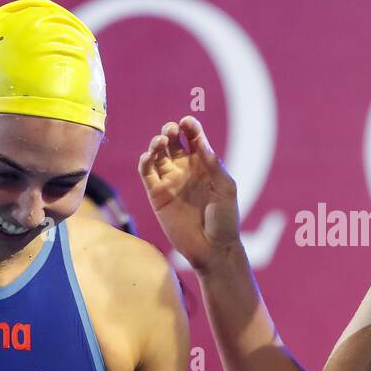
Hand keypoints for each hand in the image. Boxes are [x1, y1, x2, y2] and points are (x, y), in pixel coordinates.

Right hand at [138, 116, 240, 271]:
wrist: (212, 248)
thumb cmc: (225, 219)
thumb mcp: (226, 189)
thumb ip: (213, 165)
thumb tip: (201, 142)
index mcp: (204, 165)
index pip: (194, 138)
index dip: (190, 127)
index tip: (187, 122)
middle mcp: (185, 169)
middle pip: (173, 142)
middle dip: (170, 131)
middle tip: (171, 130)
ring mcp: (170, 181)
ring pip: (158, 154)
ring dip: (156, 143)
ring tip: (160, 141)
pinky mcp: (157, 195)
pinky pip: (147, 173)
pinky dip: (145, 160)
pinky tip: (149, 155)